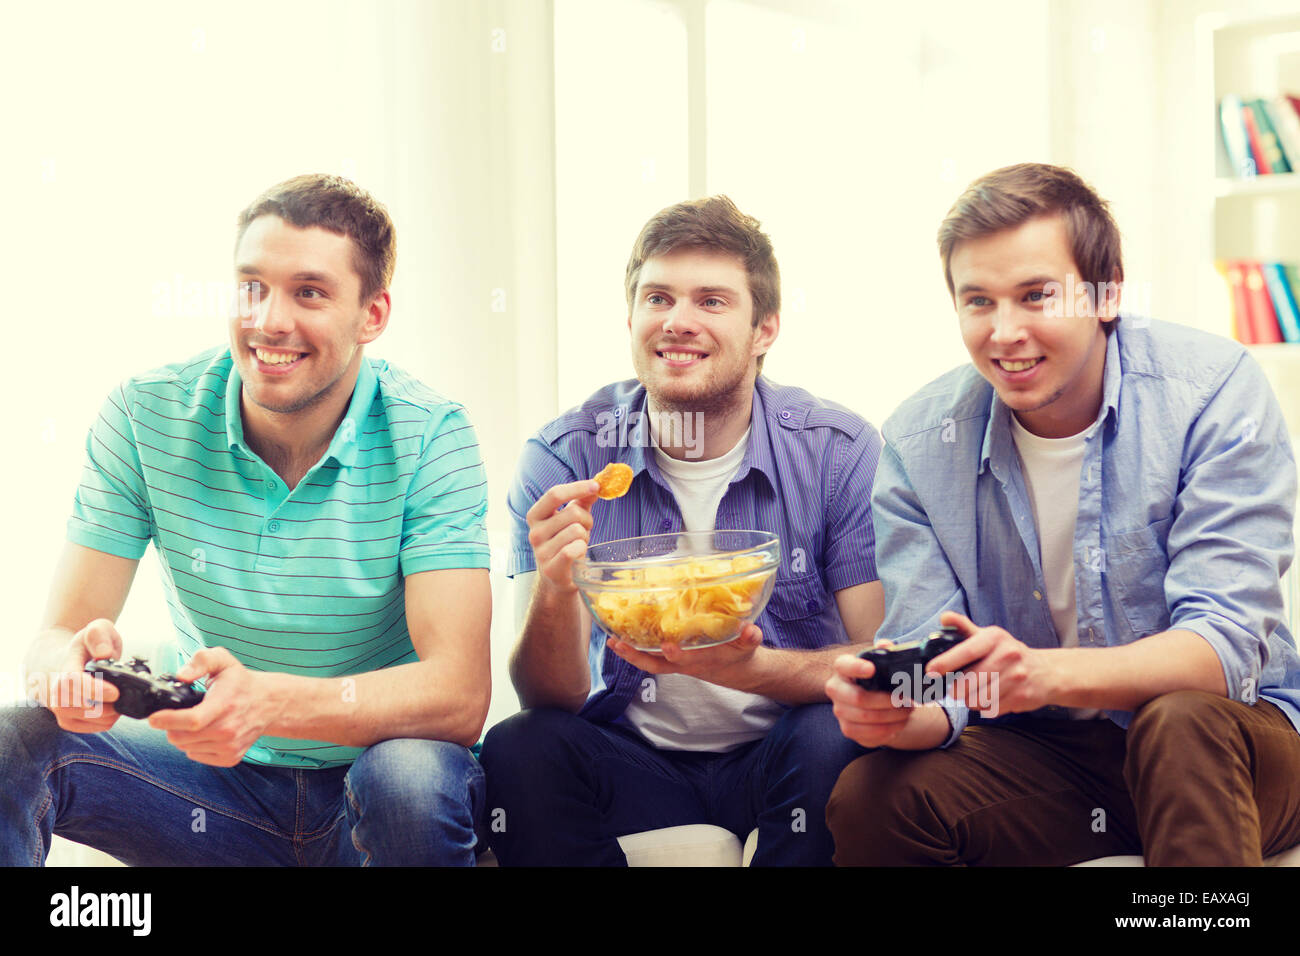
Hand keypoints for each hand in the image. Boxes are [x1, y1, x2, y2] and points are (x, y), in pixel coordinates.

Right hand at [47, 618, 123, 732]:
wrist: (66, 661)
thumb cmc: (86, 646)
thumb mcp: (96, 629)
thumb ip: (99, 635)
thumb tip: (104, 654)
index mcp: (64, 666)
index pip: (72, 681)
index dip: (94, 690)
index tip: (115, 692)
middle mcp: (55, 690)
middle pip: (76, 706)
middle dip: (105, 705)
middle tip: (123, 695)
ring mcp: (58, 708)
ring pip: (84, 720)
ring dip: (108, 714)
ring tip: (119, 700)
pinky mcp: (66, 721)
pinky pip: (89, 728)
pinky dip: (105, 721)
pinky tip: (112, 709)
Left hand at [148, 647, 282, 766]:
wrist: (269, 704)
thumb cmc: (241, 683)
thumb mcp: (223, 660)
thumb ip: (201, 661)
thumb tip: (181, 676)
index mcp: (225, 705)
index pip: (192, 720)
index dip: (167, 720)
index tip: (154, 718)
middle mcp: (228, 729)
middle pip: (182, 738)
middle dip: (171, 727)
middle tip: (177, 715)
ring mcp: (230, 746)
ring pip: (185, 748)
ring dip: (183, 736)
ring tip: (195, 722)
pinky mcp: (230, 757)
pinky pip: (196, 756)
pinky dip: (193, 745)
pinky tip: (204, 732)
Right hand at [526, 479, 600, 594]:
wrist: (557, 577)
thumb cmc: (565, 542)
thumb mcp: (571, 518)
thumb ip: (581, 501)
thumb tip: (596, 485)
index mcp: (535, 515)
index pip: (555, 494)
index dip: (577, 488)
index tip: (596, 486)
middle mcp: (534, 532)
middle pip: (572, 513)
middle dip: (586, 520)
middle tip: (585, 530)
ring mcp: (541, 552)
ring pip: (576, 531)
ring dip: (585, 537)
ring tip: (579, 544)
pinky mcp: (551, 568)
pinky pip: (574, 548)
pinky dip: (582, 548)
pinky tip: (578, 554)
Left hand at [606, 623, 763, 688]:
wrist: (739, 671)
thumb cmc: (741, 654)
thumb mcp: (749, 645)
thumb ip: (750, 638)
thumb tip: (752, 630)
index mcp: (703, 660)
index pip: (687, 659)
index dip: (676, 655)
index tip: (666, 646)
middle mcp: (685, 664)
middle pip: (657, 665)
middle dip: (637, 656)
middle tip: (618, 644)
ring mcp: (676, 664)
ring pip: (649, 662)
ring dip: (630, 653)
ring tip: (611, 641)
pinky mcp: (672, 659)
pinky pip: (649, 657)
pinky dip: (635, 649)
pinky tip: (620, 637)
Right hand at [824, 653, 915, 747]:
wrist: (871, 703)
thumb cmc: (876, 679)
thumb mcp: (880, 663)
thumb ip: (884, 652)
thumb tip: (885, 645)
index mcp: (842, 669)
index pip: (844, 666)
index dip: (856, 667)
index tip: (872, 669)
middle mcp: (836, 689)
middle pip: (859, 698)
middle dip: (888, 701)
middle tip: (906, 700)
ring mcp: (840, 711)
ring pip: (867, 718)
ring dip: (892, 716)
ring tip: (908, 711)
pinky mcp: (848, 730)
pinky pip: (869, 734)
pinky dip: (889, 729)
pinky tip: (899, 723)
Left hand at [925, 611, 1059, 716]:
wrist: (1046, 671)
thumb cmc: (1008, 653)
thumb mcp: (989, 637)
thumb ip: (964, 628)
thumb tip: (944, 617)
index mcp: (995, 638)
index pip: (967, 650)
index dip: (946, 662)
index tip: (931, 671)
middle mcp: (1008, 655)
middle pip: (969, 681)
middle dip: (956, 690)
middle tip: (955, 690)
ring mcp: (1016, 677)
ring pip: (978, 699)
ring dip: (970, 700)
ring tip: (975, 693)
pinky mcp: (1022, 697)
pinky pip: (991, 709)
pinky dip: (985, 708)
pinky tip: (991, 698)